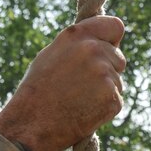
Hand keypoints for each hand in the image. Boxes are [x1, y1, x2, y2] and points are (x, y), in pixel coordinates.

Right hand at [0, 16, 125, 150]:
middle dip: (108, 70)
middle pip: (119, 58)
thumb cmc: (37, 90)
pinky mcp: (112, 98)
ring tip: (78, 100)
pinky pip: (116, 101)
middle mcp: (93, 50)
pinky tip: (84, 112)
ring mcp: (105, 74)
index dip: (113, 40)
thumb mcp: (51, 55)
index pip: (115, 26)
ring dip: (105, 91)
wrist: (30, 125)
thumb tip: (99, 41)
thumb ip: (77, 45)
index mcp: (77, 35)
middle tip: (83, 86)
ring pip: (117, 82)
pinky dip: (105, 109)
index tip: (110, 48)